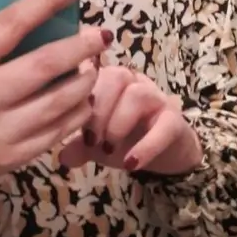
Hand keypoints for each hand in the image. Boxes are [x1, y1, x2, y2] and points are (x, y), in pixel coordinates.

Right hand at [0, 0, 112, 206]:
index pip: (7, 25)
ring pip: (58, 102)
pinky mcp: (13, 158)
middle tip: (100, 33)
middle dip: (80, 47)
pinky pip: (58, 131)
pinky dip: (78, 111)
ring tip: (96, 62)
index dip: (45, 0)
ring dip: (85, 79)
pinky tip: (84, 96)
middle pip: (43, 66)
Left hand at [59, 66, 202, 174]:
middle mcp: (134, 82)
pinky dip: (146, 146)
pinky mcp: (175, 120)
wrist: (165, 153)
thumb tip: (61, 156)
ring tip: (108, 150)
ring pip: (138, 94)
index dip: (80, 95)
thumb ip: (78, 146)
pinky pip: (164, 126)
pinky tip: (130, 163)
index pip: (92, 73)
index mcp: (110, 81)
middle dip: (99, 110)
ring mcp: (157, 98)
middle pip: (116, 77)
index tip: (68, 122)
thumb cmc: (126, 140)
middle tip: (91, 140)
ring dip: (118, 124)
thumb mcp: (97, 144)